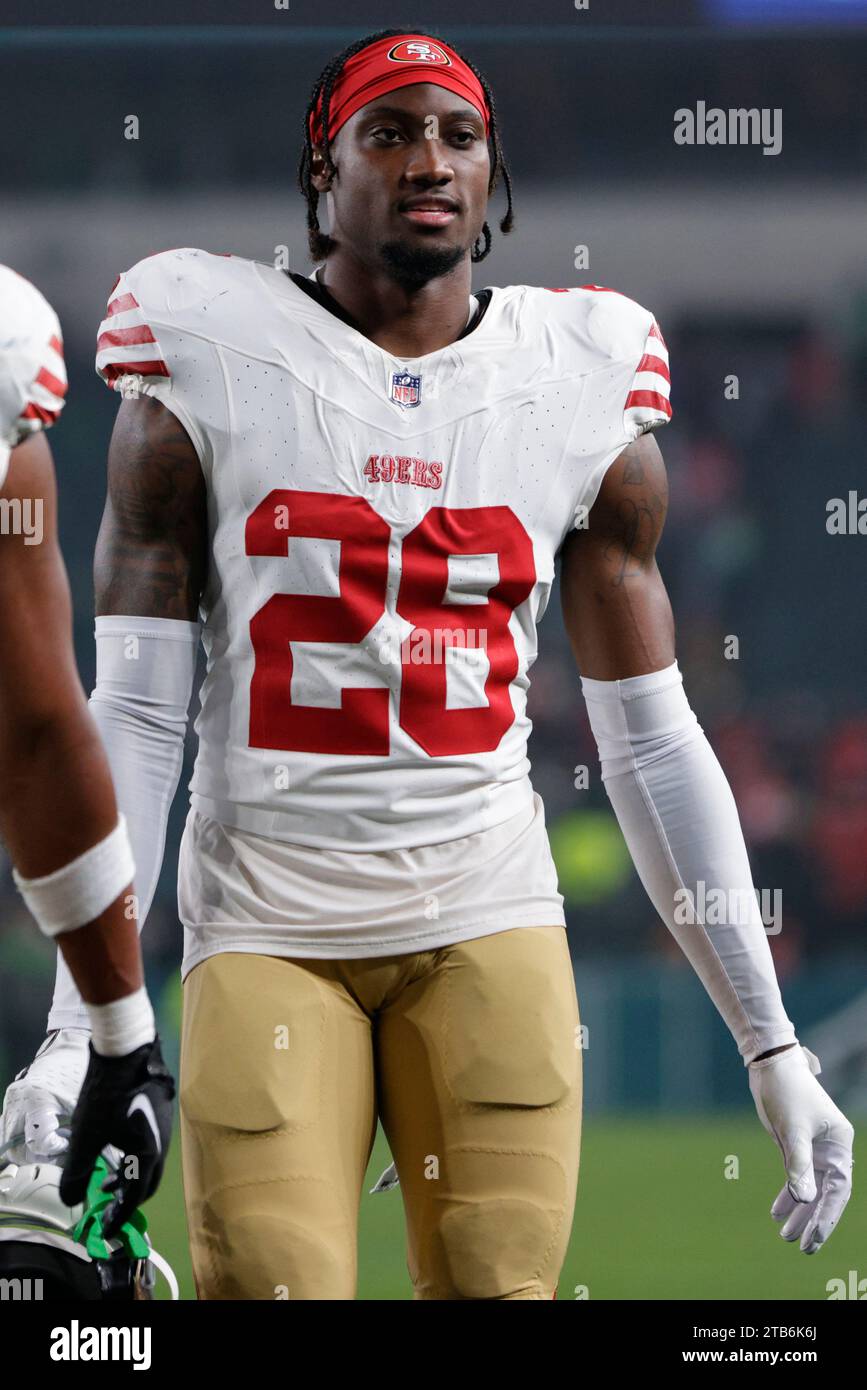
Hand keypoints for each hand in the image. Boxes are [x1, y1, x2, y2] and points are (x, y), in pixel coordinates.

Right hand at [0, 1028, 89, 1163]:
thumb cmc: (76, 1070)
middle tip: (58, 1153)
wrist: (67, 1047)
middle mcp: (19, 1102)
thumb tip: (85, 1156)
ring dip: (28, 1151)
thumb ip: (78, 1131)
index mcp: (38, 1100)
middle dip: (39, 1157)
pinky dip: (20, 1140)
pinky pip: (7, 1130)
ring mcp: (11, 1101)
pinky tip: (40, 1137)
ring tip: (51, 1145)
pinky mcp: (10, 1101)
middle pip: (18, 1148)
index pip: (39, 1142)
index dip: (55, 1150)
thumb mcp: (80, 1102)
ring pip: (9, 1143)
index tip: (67, 1145)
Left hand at [59, 1036, 174, 1237]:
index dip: (118, 1216)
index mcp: (148, 1155)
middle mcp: (162, 1144)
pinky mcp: (160, 1112)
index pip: (135, 1198)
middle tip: (107, 1207)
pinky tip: (116, 1148)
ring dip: (129, 1177)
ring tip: (106, 1179)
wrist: (127, 1052)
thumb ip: (77, 1173)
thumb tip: (71, 1201)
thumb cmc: (108, 1096)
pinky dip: (133, 1158)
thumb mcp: (86, 1138)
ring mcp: (164, 1126)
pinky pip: (150, 1146)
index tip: (105, 1230)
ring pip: (149, 1163)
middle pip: (147, 1183)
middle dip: (127, 1200)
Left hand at [749, 1044, 853, 1253]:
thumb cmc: (786, 1091)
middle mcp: (831, 1149)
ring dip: (799, 1211)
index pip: (838, 1189)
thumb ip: (798, 1164)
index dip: (827, 1216)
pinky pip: (796, 1176)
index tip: (814, 1238)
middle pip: (826, 1193)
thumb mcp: (792, 1130)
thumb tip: (804, 1199)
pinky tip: (777, 1212)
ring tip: (786, 1236)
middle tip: (802, 1246)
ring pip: (810, 1187)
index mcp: (839, 1144)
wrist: (771, 1063)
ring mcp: (814, 1148)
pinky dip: (787, 1194)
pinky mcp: (796, 1145)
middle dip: (814, 1220)